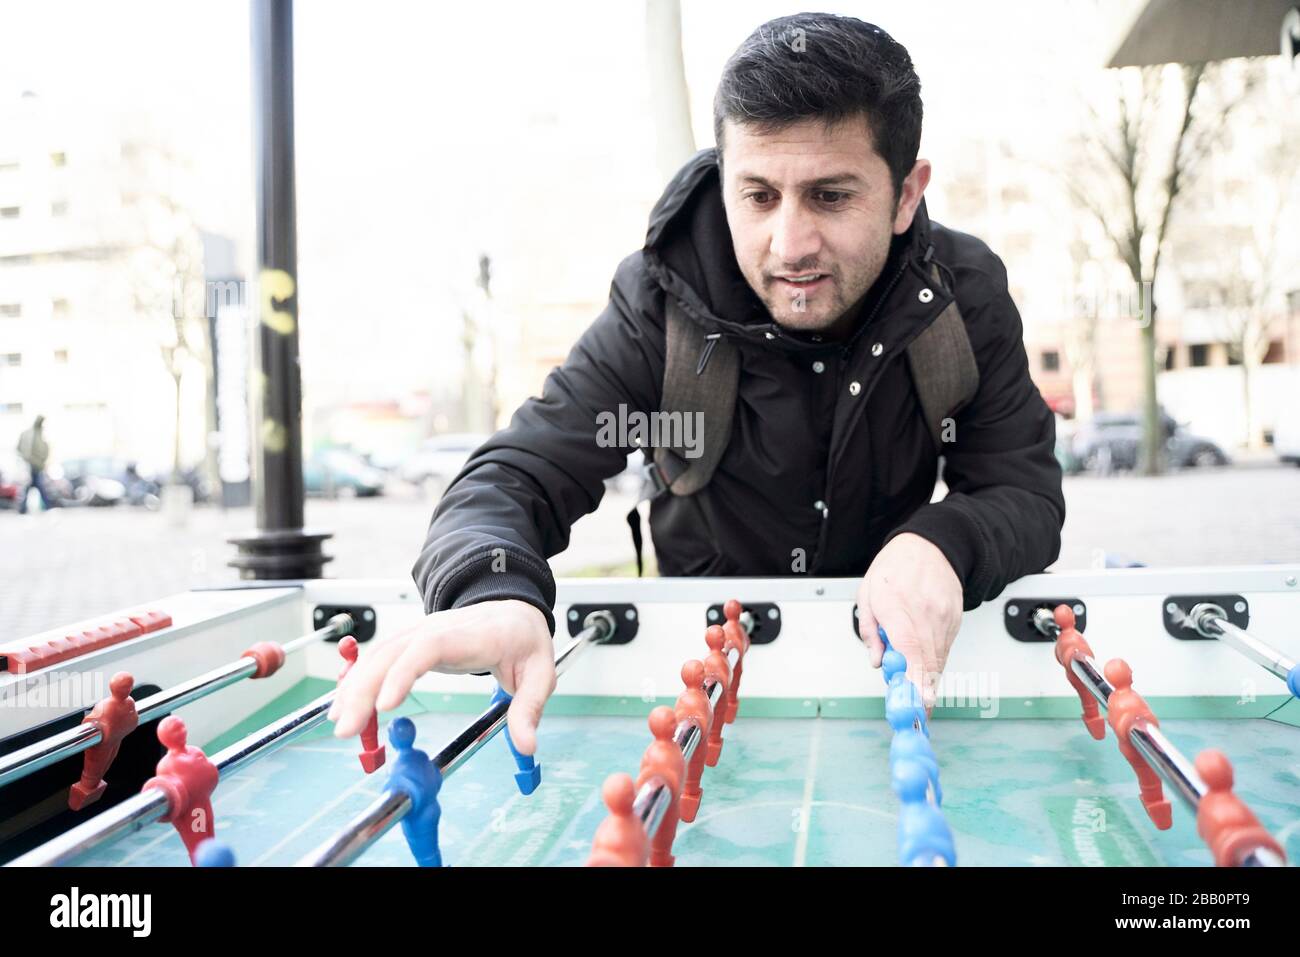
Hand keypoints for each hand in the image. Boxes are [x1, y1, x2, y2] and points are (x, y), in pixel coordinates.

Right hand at [328, 599, 555, 754]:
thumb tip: (527, 746)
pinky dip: (359, 680)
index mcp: (473, 635)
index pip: (431, 646)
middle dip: (365, 688)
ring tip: (341, 723)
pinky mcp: (411, 642)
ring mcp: (421, 632)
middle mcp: (439, 629)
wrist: (514, 609)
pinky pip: (380, 658)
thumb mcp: (541, 673)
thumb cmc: (524, 639)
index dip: (404, 671)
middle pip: (394, 653)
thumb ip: (530, 708)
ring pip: (380, 655)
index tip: (387, 702)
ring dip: (355, 687)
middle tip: (347, 727)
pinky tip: (345, 705)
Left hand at [856, 533, 962, 713]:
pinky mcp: (955, 623)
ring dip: (926, 680)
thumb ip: (870, 630)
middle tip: (916, 716)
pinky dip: (933, 663)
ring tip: (915, 690)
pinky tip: (923, 664)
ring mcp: (944, 620)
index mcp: (897, 607)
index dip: (915, 678)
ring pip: (938, 661)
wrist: (931, 547)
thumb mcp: (868, 594)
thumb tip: (878, 662)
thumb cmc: (895, 569)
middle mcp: (925, 615)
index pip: (910, 649)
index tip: (919, 702)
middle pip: (929, 663)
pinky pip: (944, 651)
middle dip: (922, 694)